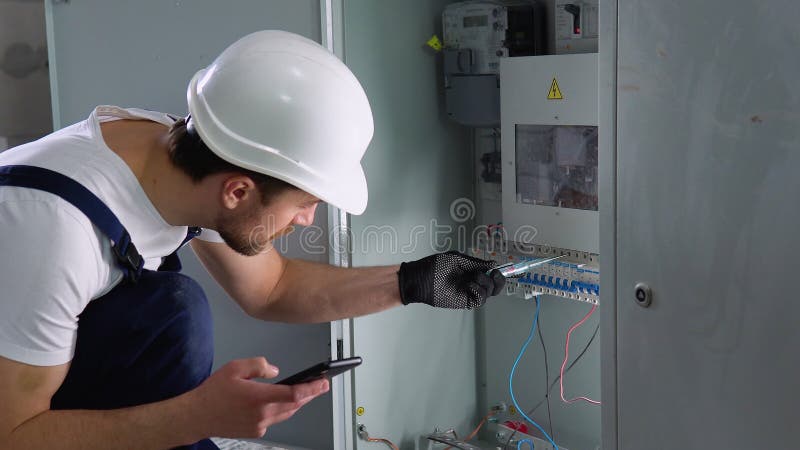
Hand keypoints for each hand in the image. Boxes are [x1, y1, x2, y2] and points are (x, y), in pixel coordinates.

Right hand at [186, 357, 328, 439]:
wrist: (197, 416)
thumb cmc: (213, 393)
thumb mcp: (235, 368)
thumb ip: (259, 365)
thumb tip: (275, 370)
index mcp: (258, 398)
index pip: (293, 394)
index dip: (311, 388)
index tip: (322, 382)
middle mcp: (261, 414)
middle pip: (294, 405)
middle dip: (310, 394)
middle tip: (321, 385)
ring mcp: (259, 425)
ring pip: (287, 413)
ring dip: (299, 403)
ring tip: (308, 392)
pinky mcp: (255, 431)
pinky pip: (275, 419)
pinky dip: (282, 409)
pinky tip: (284, 402)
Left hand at [398, 251, 505, 308]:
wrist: (419, 279)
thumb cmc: (434, 266)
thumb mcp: (457, 260)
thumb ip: (475, 263)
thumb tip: (493, 263)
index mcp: (471, 271)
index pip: (490, 274)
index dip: (498, 272)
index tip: (498, 267)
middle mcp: (472, 282)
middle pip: (494, 286)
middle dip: (499, 280)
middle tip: (494, 273)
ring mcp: (469, 292)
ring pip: (489, 293)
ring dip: (487, 283)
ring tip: (475, 277)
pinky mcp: (464, 301)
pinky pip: (479, 300)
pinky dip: (480, 292)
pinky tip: (472, 285)